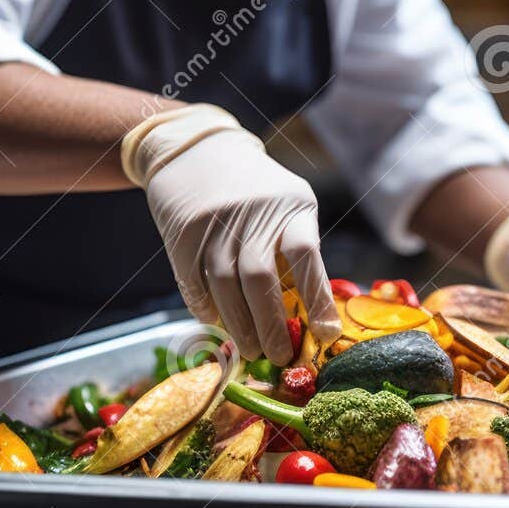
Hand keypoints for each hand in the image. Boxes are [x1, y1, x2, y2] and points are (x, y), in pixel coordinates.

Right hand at [126, 105, 340, 363]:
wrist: (195, 149)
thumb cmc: (255, 189)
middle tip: (280, 357)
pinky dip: (206, 309)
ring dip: (239, 326)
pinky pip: (194, 283)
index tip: (326, 334)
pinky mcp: (181, 233)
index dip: (317, 298)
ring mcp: (213, 222)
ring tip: (251, 350)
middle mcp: (251, 213)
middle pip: (260, 279)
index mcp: (291, 205)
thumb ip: (297, 249)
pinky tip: (218, 325)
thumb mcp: (287, 204)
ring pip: (225, 286)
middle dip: (271, 326)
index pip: (306, 255)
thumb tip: (310, 315)